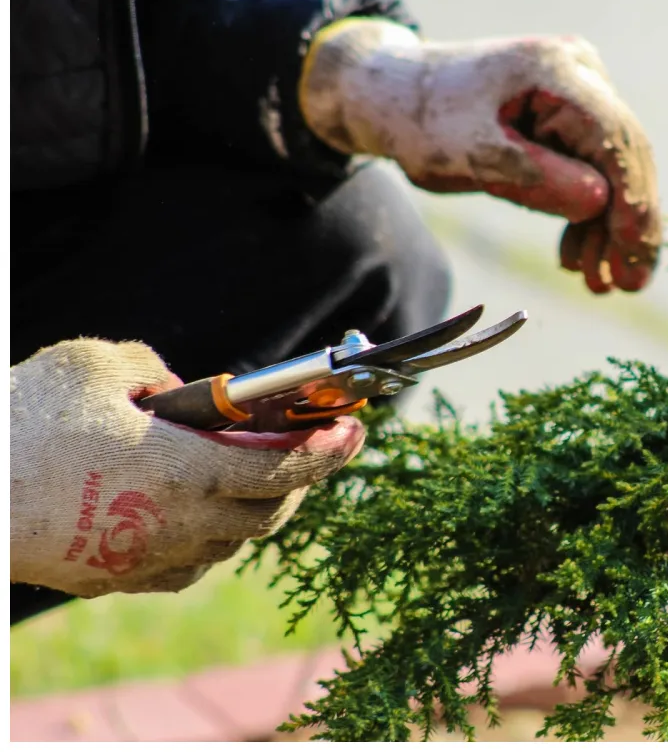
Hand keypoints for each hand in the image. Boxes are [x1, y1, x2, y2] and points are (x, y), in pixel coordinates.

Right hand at [9, 339, 364, 597]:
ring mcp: (147, 560)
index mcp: (187, 472)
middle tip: (313, 448)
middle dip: (301, 480)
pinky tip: (199, 511)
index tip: (357, 431)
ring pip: (230, 543)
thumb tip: (187, 392)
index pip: (286, 468)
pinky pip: (186, 564)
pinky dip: (209, 537)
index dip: (329, 450)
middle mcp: (180, 525)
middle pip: (270, 512)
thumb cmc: (25, 423)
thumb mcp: (99, 365)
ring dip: (254, 509)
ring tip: (258, 473)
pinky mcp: (114, 579)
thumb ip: (159, 371)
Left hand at [299, 19, 660, 293]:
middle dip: (628, 224)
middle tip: (627, 285)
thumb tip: (600, 203)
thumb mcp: (470, 156)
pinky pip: (592, 167)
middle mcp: (579, 72)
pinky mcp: (569, 114)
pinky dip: (586, 213)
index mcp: (555, 70)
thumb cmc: (424, 121)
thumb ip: (535, 177)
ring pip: (612, 167)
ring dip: (607, 227)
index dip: (632, 201)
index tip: (634, 256)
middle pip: (624, 154)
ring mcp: (578, 90)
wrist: (394, 95)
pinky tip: (578, 256)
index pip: (615, 138)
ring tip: (598, 283)